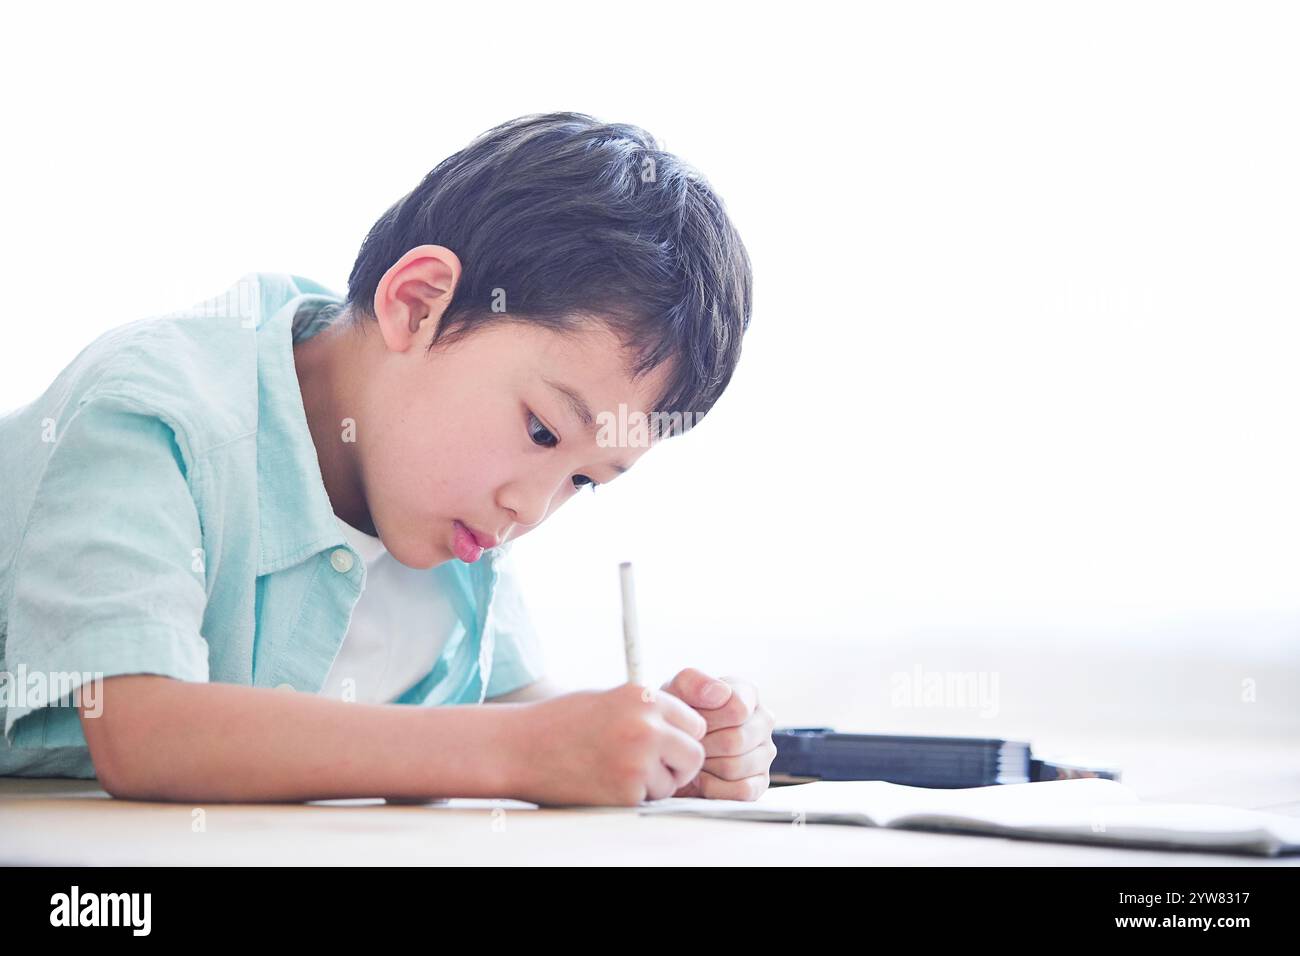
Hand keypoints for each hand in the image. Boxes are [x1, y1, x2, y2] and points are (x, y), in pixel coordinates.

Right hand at [506, 684, 706, 805]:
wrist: (520, 747)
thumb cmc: (563, 722)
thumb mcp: (612, 699)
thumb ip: (649, 712)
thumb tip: (688, 729)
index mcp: (644, 697)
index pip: (695, 724)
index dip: (678, 737)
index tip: (660, 743)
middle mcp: (646, 725)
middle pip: (694, 755)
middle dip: (677, 764)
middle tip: (649, 766)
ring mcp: (638, 760)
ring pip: (674, 782)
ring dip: (653, 783)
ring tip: (616, 770)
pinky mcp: (627, 792)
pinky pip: (649, 801)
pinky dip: (632, 798)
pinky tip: (604, 782)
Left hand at [658, 668, 776, 800]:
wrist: (668, 746)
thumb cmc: (676, 716)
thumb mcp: (675, 692)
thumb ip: (692, 682)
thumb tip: (721, 693)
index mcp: (748, 694)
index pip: (738, 709)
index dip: (707, 718)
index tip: (690, 718)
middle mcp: (763, 722)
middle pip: (736, 741)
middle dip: (703, 745)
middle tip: (687, 743)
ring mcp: (765, 753)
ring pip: (736, 767)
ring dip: (705, 766)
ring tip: (692, 758)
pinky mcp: (760, 782)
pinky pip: (742, 791)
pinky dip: (714, 788)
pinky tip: (700, 778)